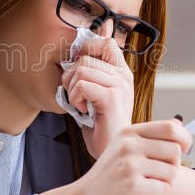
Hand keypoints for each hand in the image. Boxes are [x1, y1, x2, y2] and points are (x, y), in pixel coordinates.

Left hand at [60, 36, 133, 158]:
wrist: (111, 152)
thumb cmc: (101, 125)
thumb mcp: (95, 94)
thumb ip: (91, 73)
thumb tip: (78, 53)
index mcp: (121, 72)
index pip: (106, 42)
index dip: (87, 49)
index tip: (79, 69)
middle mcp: (123, 76)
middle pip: (86, 56)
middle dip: (71, 75)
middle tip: (75, 94)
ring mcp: (120, 86)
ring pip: (81, 69)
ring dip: (72, 88)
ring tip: (80, 103)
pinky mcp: (112, 98)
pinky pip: (82, 85)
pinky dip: (75, 98)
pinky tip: (82, 109)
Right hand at [71, 119, 192, 194]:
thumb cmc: (106, 178)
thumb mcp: (122, 149)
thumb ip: (147, 139)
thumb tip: (180, 129)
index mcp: (128, 133)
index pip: (170, 127)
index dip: (185, 139)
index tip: (185, 150)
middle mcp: (129, 145)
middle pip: (175, 151)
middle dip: (172, 168)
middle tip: (157, 177)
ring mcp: (130, 165)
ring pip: (172, 172)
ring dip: (164, 185)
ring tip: (147, 188)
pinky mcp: (133, 187)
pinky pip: (164, 190)